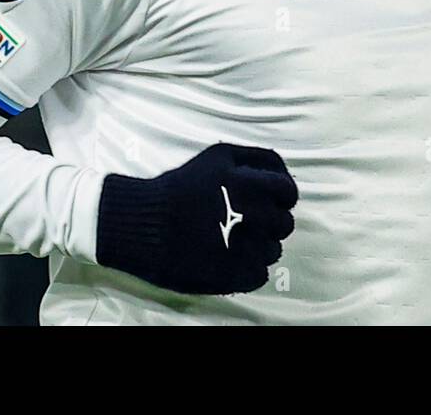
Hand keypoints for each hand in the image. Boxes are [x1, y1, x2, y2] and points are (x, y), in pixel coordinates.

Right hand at [95, 142, 297, 294]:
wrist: (141, 223)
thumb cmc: (180, 186)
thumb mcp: (219, 155)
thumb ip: (257, 159)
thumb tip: (283, 174)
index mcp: (250, 185)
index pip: (289, 192)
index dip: (284, 196)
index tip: (271, 201)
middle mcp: (251, 215)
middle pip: (284, 223)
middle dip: (271, 222)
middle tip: (248, 222)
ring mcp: (243, 247)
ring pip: (274, 251)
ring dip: (260, 246)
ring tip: (235, 241)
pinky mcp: (232, 275)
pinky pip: (260, 274)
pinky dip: (249, 269)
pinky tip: (229, 258)